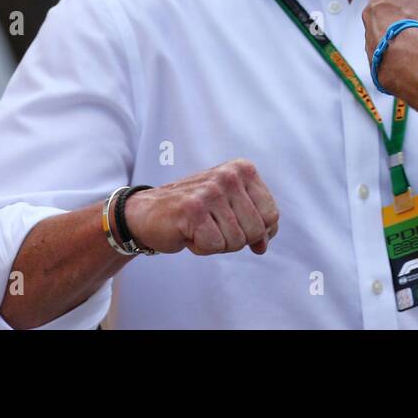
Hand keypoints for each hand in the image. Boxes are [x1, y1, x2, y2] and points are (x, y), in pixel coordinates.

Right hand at [123, 159, 279, 255]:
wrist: (146, 213)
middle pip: (256, 230)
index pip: (272, 215)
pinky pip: (215, 245)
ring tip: (199, 228)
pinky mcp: (193, 210)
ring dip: (217, 244)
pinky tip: (188, 232)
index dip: (256, 231)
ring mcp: (211, 191)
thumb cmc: (194, 212)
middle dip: (235, 240)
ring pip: (236, 241)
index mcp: (243, 169)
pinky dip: (201, 247)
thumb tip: (263, 246)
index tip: (234, 225)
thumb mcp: (231, 211)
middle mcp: (229, 175)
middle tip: (212, 227)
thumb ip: (254, 225)